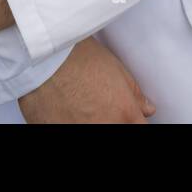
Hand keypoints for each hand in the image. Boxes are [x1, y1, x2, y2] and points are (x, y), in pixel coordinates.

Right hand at [18, 36, 156, 123]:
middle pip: (116, 129)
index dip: (134, 120)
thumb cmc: (79, 58)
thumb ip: (135, 95)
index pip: (141, 129)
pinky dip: (69, 122)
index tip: (128, 115)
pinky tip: (65, 108)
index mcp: (125, 117)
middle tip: (100, 104)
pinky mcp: (57, 133)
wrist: (45, 59)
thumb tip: (146, 108)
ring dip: (90, 120)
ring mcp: (81, 133)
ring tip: (80, 104)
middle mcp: (105, 129)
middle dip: (112, 118)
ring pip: (93, 129)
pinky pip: (69, 130)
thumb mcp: (117, 69)